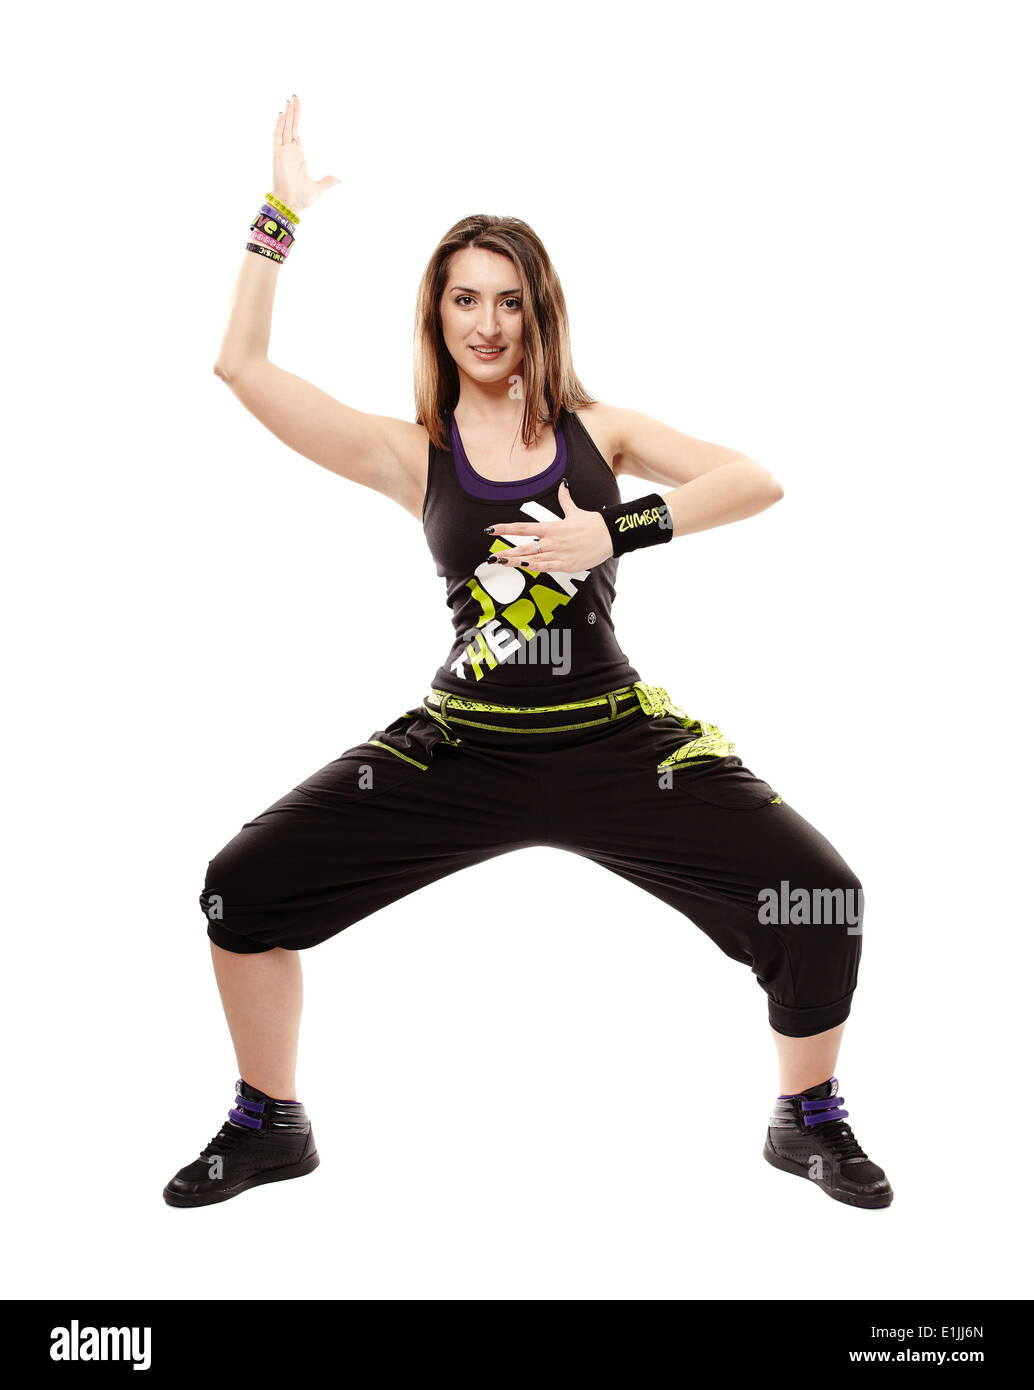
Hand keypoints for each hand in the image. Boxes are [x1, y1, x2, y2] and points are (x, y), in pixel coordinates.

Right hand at [271, 95, 339, 213]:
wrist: (290, 205)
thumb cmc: (301, 198)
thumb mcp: (318, 188)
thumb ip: (327, 181)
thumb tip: (338, 179)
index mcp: (298, 156)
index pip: (296, 133)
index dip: (296, 120)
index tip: (297, 108)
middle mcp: (289, 151)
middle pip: (291, 127)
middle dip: (293, 112)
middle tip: (294, 97)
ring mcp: (283, 152)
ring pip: (284, 128)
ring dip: (287, 115)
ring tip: (289, 100)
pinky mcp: (278, 155)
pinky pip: (277, 137)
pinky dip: (279, 126)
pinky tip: (282, 114)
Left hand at [483, 479, 613, 571]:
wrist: (610, 536)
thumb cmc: (593, 524)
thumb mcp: (576, 512)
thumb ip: (565, 500)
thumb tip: (563, 485)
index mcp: (552, 527)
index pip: (523, 528)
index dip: (505, 529)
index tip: (491, 529)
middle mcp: (553, 541)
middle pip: (524, 547)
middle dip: (507, 552)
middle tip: (492, 557)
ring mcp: (559, 554)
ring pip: (532, 559)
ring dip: (516, 562)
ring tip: (502, 563)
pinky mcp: (566, 565)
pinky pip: (546, 567)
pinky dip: (533, 568)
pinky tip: (523, 568)